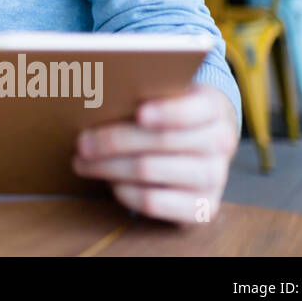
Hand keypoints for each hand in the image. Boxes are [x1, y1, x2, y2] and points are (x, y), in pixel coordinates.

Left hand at [72, 84, 238, 223]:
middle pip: (160, 141)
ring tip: (83, 162)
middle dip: (112, 141)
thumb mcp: (165, 95)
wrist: (202, 143)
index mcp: (213, 107)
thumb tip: (97, 96)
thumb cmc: (169, 114)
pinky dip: (125, 192)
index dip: (167, 112)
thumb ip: (141, 93)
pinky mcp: (203, 207)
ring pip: (149, 171)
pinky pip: (153, 202)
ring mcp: (214, 178)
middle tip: (81, 143)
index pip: (192, 110)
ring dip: (108, 167)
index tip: (139, 112)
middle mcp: (220, 142)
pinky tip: (110, 183)